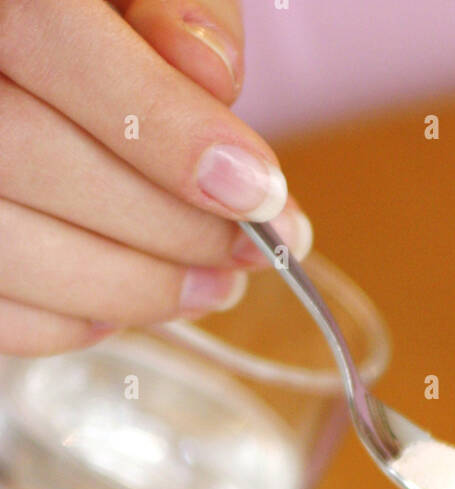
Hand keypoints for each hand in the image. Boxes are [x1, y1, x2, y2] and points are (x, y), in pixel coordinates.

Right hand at [0, 0, 310, 355]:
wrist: (24, 54)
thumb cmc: (94, 22)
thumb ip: (176, 8)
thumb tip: (210, 78)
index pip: (55, 42)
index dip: (166, 129)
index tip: (260, 192)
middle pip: (29, 154)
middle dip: (165, 223)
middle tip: (251, 251)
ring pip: (7, 246)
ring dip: (131, 285)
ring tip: (214, 285)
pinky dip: (68, 322)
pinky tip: (130, 303)